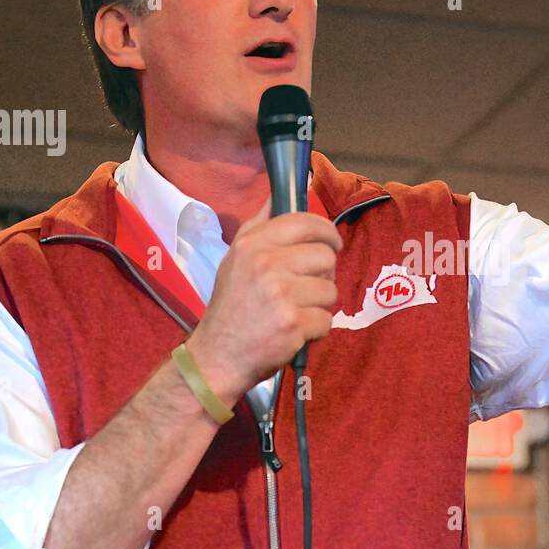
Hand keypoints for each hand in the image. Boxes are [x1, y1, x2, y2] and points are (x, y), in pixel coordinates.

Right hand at [186, 198, 341, 402]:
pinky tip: (295, 332)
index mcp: (253, 243)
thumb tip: (282, 192)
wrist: (217, 356)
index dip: (327, 231)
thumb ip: (261, 224)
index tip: (331, 243)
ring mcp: (280, 294)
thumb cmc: (232, 306)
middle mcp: (265, 263)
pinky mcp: (293, 324)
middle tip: (306, 288)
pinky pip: (327, 320)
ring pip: (331, 290)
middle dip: (324, 274)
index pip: (306, 222)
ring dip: (320, 305)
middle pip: (326, 256)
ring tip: (296, 312)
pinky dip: (316, 330)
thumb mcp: (236, 257)